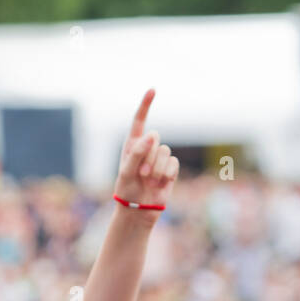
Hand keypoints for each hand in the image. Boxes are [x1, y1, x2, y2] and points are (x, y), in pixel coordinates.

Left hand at [114, 89, 178, 215]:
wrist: (138, 210)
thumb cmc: (127, 191)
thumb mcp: (126, 172)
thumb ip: (137, 153)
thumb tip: (152, 135)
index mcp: (132, 145)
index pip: (139, 121)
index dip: (146, 105)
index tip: (153, 90)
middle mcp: (147, 148)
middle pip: (155, 137)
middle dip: (148, 156)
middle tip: (141, 174)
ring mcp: (159, 158)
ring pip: (165, 151)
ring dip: (156, 168)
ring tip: (149, 181)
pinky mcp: (170, 169)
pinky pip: (173, 164)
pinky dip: (166, 174)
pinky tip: (160, 183)